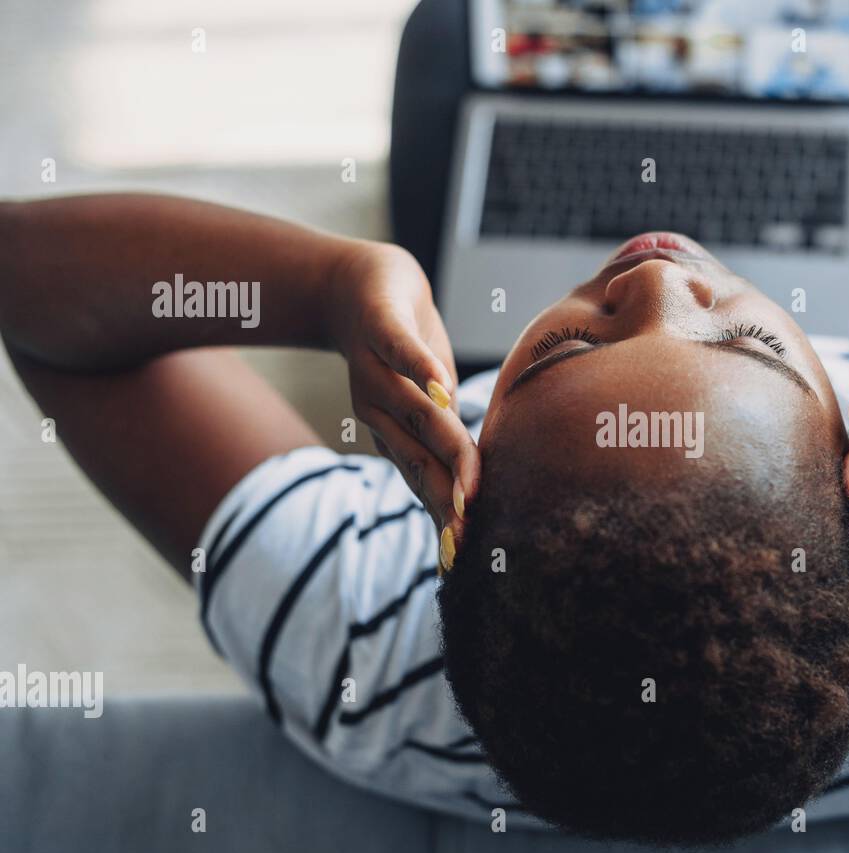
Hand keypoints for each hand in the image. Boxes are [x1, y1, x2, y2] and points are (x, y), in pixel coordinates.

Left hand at [325, 241, 478, 561]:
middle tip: (466, 535)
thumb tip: (476, 485)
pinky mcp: (378, 325)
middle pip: (420, 459)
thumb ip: (449, 437)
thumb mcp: (432, 399)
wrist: (354, 282)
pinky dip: (419, 369)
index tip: (462, 555)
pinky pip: (399, 350)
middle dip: (443, 499)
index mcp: (394, 433)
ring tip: (469, 484)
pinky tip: (440, 387)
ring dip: (443, 448)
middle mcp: (378, 411)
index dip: (442, 517)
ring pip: (416, 414)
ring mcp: (376, 370)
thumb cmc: (405, 349)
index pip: (425, 480)